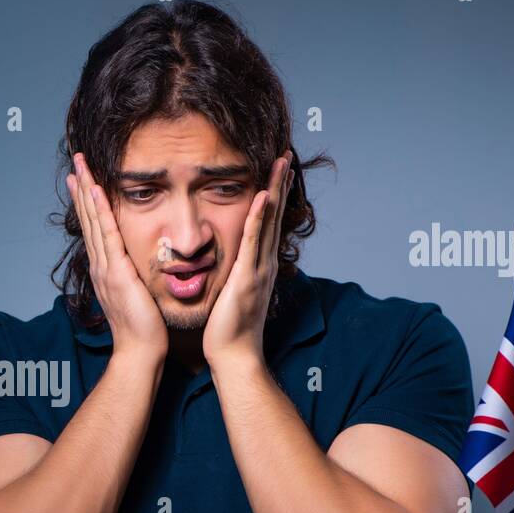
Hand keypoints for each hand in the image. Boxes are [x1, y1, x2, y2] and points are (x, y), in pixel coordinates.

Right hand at [68, 152, 166, 362]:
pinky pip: (108, 234)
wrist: (140, 351)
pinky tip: (96, 190)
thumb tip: (136, 269)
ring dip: (86, 191)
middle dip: (81, 188)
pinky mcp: (117, 271)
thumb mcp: (137, 296)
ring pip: (93, 221)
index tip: (82, 180)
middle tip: (75, 162)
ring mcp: (106, 267)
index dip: (87, 203)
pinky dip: (100, 211)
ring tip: (79, 166)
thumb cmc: (143, 330)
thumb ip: (134, 279)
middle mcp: (100, 265)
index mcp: (106, 270)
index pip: (95, 228)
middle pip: (88, 219)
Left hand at [203, 151, 293, 368]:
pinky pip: (252, 243)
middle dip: (280, 184)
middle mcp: (265, 264)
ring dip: (275, 191)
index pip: (268, 224)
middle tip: (285, 156)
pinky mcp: (247, 278)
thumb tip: (228, 266)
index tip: (276, 172)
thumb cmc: (229, 331)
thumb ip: (234, 276)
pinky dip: (259, 219)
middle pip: (275, 216)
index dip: (273, 196)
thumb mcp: (232, 295)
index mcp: (260, 267)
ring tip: (281, 164)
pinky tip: (263, 197)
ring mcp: (259, 270)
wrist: (235, 356)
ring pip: (268, 223)